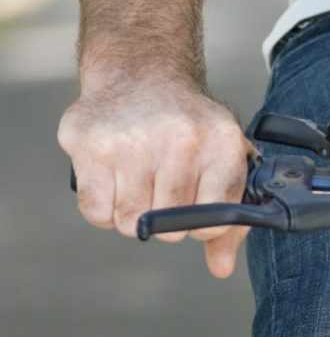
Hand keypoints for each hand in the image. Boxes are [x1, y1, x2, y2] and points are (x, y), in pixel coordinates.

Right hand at [58, 71, 252, 278]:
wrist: (140, 70)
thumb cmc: (184, 122)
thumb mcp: (220, 155)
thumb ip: (228, 214)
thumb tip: (221, 266)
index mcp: (221, 143)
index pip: (216, 217)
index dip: (202, 222)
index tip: (194, 204)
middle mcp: (181, 141)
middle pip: (169, 228)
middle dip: (163, 216)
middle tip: (159, 185)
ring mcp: (135, 143)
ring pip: (130, 223)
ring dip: (129, 210)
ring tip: (135, 176)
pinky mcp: (93, 147)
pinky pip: (97, 213)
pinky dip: (102, 205)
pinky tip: (112, 176)